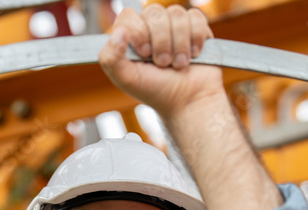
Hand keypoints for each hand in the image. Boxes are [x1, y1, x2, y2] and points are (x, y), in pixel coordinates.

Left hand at [99, 6, 222, 119]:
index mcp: (130, 37)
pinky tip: (193, 54)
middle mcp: (151, 28)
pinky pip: (196, 16)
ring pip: (176, 13)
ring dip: (179, 43)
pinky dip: (195, 37)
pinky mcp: (196, 27)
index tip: (144, 53)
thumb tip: (119, 30)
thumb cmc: (156, 91)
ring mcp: (174, 26)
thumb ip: (110, 57)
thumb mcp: (126, 79)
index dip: (138, 31)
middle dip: (160, 40)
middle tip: (162, 63)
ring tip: (179, 64)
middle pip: (153, 11)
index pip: (128, 16)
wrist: (188, 101)